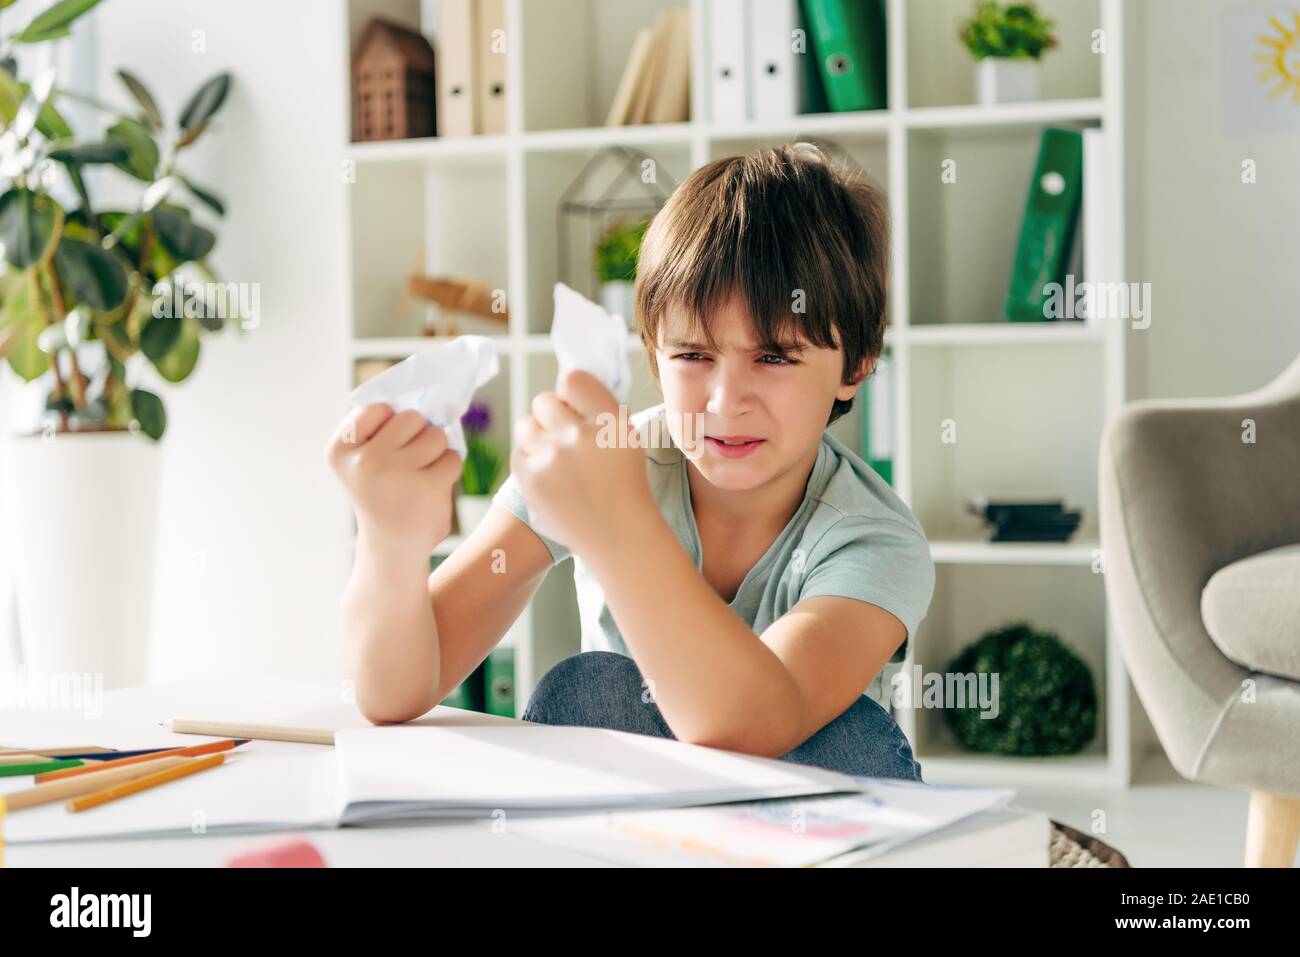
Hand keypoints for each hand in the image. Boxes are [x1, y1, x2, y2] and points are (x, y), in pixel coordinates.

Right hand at [326, 403, 462, 559]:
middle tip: (406, 464)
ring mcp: (396, 474)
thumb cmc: (381, 493)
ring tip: (419, 475)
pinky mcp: (428, 487)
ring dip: (435, 452)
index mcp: (340, 450)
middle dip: (417, 435)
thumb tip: (434, 406)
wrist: (392, 546)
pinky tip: (431, 488)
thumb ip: (380, 428)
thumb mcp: (362, 459)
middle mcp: (364, 461)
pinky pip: (452, 458)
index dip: (391, 425)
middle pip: (411, 417)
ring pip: (435, 435)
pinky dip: (448, 469)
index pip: (378, 408)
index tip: (385, 450)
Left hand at [511, 369, 653, 557]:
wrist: (617, 534)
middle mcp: (579, 435)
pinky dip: (531, 462)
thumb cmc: (623, 482)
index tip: (574, 408)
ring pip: (526, 425)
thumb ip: (598, 409)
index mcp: (609, 420)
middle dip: (551, 415)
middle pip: (544, 400)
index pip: (572, 380)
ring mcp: (551, 457)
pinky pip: (519, 453)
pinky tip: (551, 477)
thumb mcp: (626, 437)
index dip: (570, 392)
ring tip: (558, 459)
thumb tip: (565, 388)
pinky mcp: (531, 480)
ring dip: (538, 436)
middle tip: (566, 437)